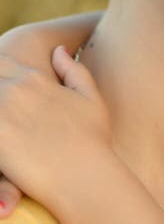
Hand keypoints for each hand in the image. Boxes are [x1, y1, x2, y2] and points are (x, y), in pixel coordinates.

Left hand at [0, 46, 110, 216]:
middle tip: (5, 113)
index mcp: (34, 79)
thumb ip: (72, 69)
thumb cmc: (92, 138)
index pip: (1, 63)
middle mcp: (12, 91)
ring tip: (3, 123)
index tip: (7, 94)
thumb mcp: (90, 97)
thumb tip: (57, 49)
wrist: (83, 174)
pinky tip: (0, 140)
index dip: (2, 74)